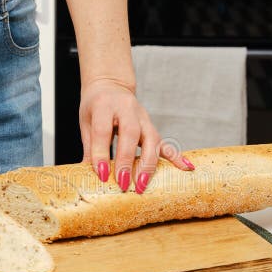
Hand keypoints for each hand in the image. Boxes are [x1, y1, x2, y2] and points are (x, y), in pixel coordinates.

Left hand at [79, 78, 193, 193]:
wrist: (110, 86)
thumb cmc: (95, 107)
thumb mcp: (86, 122)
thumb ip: (89, 147)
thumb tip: (88, 175)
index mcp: (105, 105)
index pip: (104, 130)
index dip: (102, 154)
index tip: (102, 175)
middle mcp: (127, 109)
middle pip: (131, 134)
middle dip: (127, 161)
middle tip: (123, 184)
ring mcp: (143, 117)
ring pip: (151, 139)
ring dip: (148, 164)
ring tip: (142, 185)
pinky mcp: (152, 126)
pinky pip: (165, 142)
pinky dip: (176, 156)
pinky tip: (186, 168)